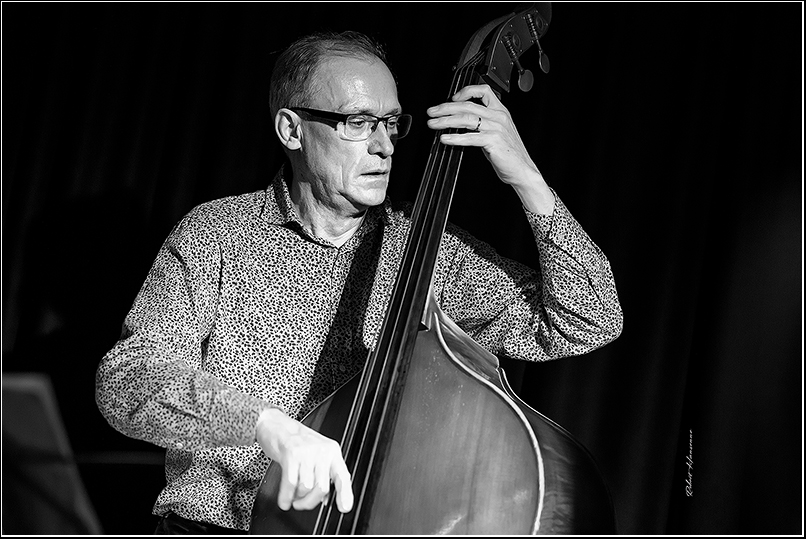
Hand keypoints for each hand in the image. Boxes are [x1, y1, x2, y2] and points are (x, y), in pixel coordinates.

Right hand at [255, 407, 352, 512]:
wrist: (277, 425)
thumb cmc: (297, 441)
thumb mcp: (317, 453)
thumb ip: (323, 473)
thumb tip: (325, 499)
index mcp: (332, 452)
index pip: (343, 475)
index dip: (345, 494)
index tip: (344, 508)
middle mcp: (321, 451)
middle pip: (322, 487)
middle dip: (310, 502)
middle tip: (302, 504)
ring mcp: (306, 452)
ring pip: (306, 488)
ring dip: (297, 498)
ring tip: (293, 497)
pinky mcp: (291, 455)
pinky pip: (291, 484)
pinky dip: (286, 497)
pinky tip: (284, 500)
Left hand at [426, 84, 554, 213]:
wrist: (522, 170)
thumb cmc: (509, 154)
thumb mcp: (497, 133)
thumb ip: (482, 125)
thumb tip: (461, 122)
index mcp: (501, 111)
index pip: (483, 91)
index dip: (466, 91)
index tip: (452, 98)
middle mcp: (499, 116)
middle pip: (467, 105)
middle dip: (445, 108)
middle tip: (432, 112)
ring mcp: (496, 128)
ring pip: (466, 119)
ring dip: (446, 121)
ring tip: (433, 124)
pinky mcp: (493, 141)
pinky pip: (470, 137)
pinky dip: (454, 137)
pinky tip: (444, 139)